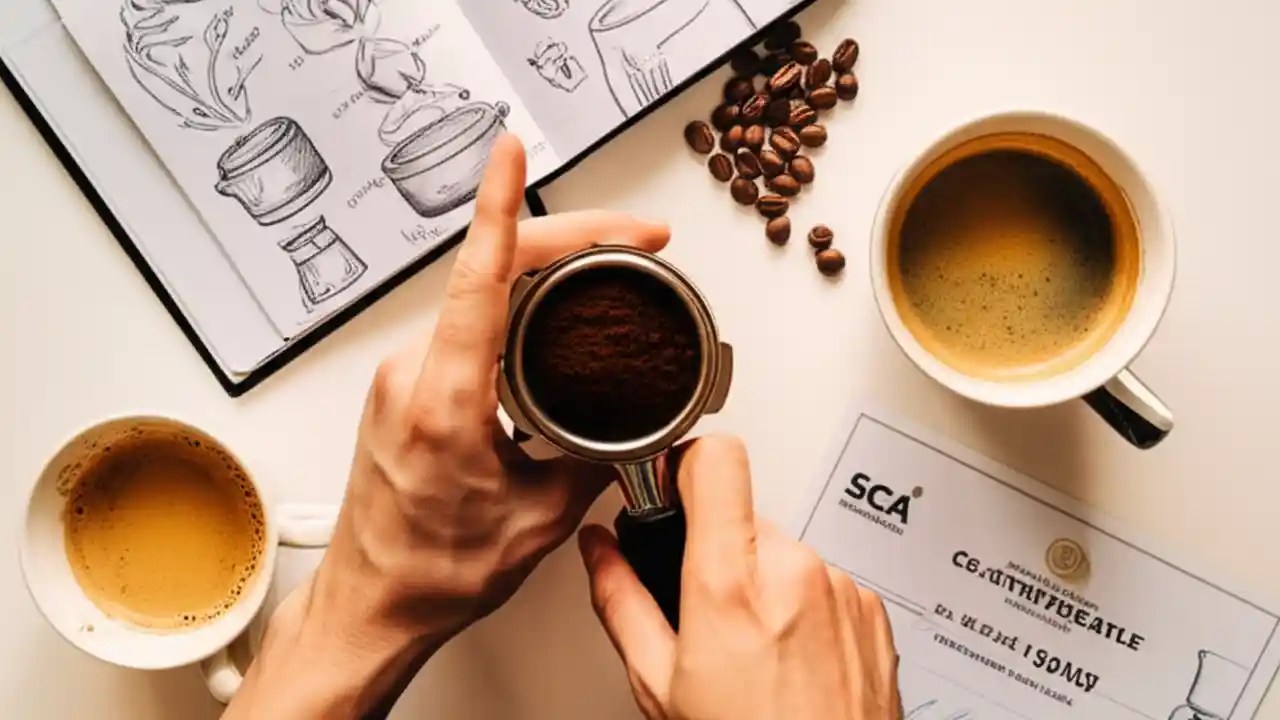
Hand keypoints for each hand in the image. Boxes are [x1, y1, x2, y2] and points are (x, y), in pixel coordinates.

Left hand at [224, 135, 669, 717]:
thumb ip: (592, 462)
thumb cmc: (431, 572)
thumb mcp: (538, 520)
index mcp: (444, 401)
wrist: (373, 602)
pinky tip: (553, 312)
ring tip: (607, 265)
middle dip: (571, 239)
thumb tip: (633, 432)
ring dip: (544, 270)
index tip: (509, 153)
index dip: (498, 206)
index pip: (477, 279)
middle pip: (492, 271)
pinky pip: (466, 324)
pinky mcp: (405, 386)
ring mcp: (403, 376)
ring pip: (479, 294)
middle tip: (635, 237)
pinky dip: (516, 305)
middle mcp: (413, 375)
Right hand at [579, 436, 901, 719]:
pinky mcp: (871, 606)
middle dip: (719, 552)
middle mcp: (795, 572)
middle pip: (743, 517)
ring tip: (757, 646)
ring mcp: (840, 587)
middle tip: (710, 613)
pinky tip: (792, 655)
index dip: (687, 463)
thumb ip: (622, 600)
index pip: (718, 461)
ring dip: (765, 583)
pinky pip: (823, 580)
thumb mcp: (660, 684)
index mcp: (732, 585)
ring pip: (783, 552)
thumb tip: (599, 551)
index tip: (672, 483)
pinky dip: (803, 606)